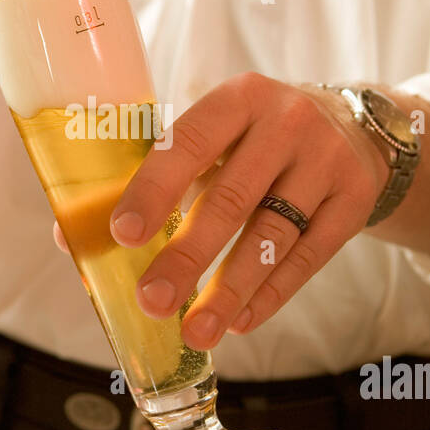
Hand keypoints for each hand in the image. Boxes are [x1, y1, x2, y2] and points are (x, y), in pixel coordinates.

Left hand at [77, 73, 390, 349]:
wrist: (356, 129)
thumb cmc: (257, 139)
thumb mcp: (214, 138)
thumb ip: (152, 181)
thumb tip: (73, 237)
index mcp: (239, 98)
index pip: (190, 143)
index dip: (154, 189)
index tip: (123, 235)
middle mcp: (287, 123)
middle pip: (232, 198)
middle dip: (188, 256)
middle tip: (152, 301)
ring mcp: (327, 162)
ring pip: (273, 236)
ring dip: (230, 291)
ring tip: (195, 331)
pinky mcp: (355, 201)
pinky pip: (309, 257)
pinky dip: (271, 294)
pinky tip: (239, 321)